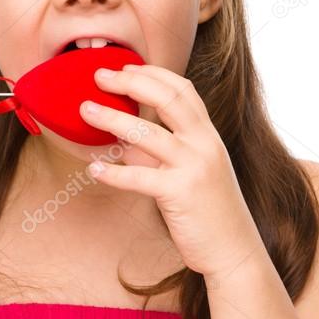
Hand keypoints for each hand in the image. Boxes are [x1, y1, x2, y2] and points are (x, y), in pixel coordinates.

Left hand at [80, 63, 263, 280]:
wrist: (233, 249)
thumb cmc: (208, 211)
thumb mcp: (191, 172)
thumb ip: (163, 152)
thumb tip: (124, 138)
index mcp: (208, 135)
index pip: (182, 89)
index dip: (151, 74)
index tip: (124, 69)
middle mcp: (204, 144)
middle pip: (167, 98)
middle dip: (130, 82)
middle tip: (99, 76)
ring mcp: (194, 167)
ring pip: (147, 134)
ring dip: (111, 119)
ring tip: (85, 111)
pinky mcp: (180, 193)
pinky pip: (139, 177)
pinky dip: (113, 173)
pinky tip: (93, 169)